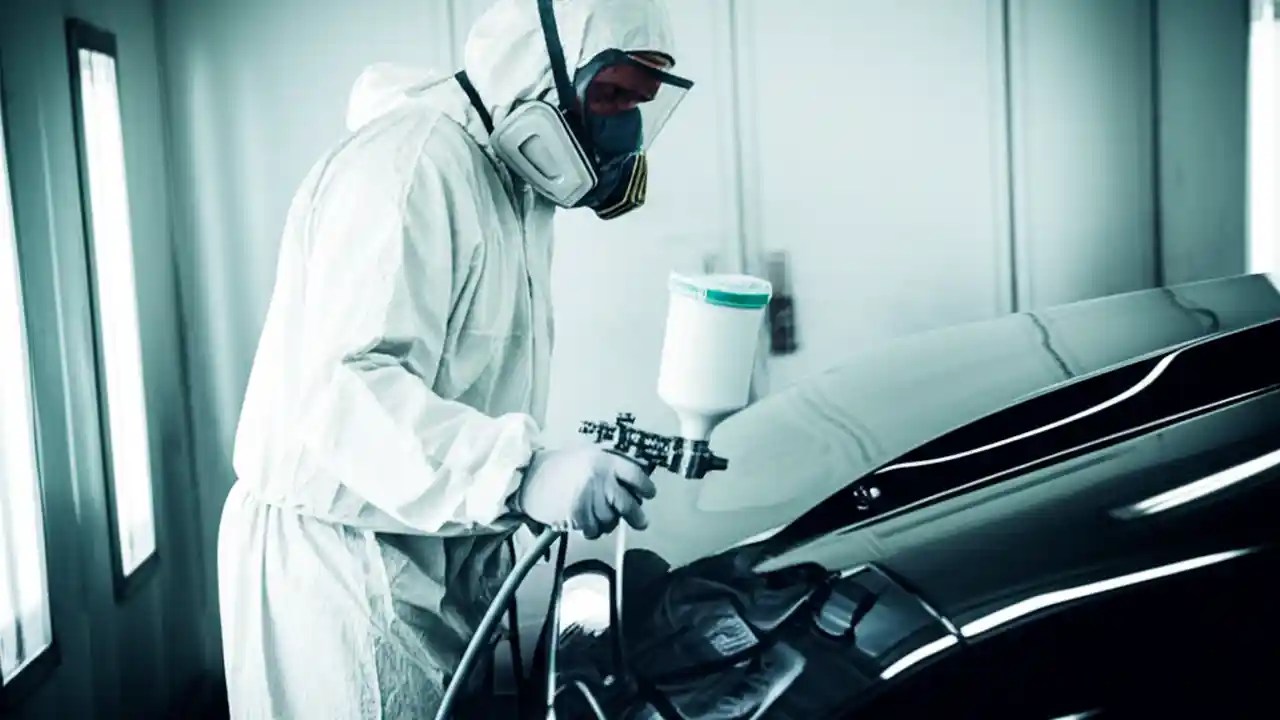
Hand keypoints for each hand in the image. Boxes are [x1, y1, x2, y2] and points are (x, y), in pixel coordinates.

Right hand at [515, 447, 656, 538]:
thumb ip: (610, 466)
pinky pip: (595, 529)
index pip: (636, 475)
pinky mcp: (578, 515)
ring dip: (609, 522)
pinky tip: (586, 522)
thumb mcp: (587, 455)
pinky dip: (593, 530)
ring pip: (611, 520)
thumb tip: (633, 482)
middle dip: (637, 516)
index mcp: (605, 460)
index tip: (649, 493)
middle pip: (628, 503)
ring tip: (598, 515)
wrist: (528, 477)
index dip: (646, 487)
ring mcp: (589, 498)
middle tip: (641, 522)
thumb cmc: (556, 467)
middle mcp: (600, 478)